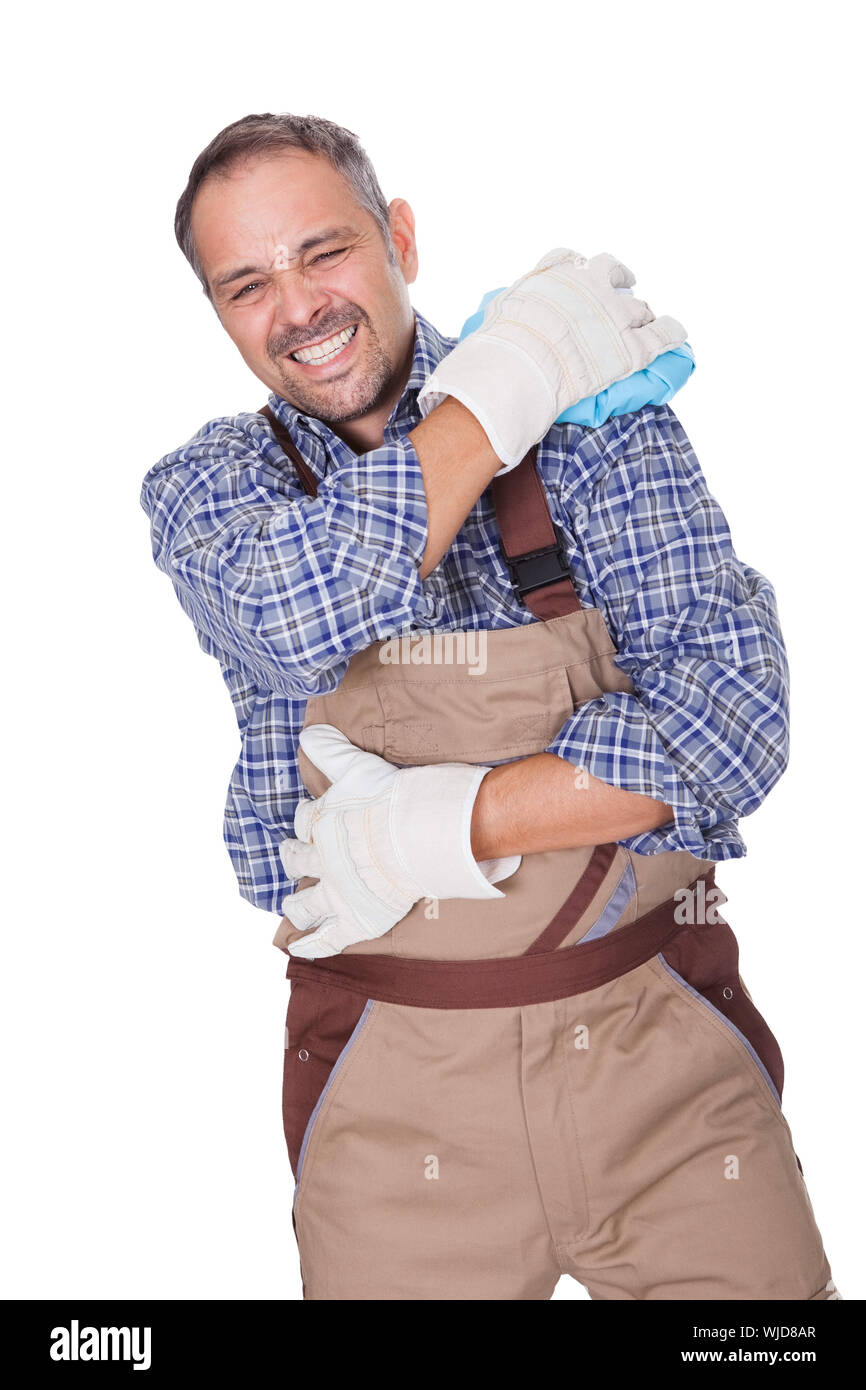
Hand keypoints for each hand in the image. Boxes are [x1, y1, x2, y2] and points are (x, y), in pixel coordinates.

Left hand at [279, 725, 520, 959]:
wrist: (421, 835)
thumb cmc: (391, 799)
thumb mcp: (356, 766)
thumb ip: (331, 749)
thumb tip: (307, 731)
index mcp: (320, 823)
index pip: (303, 819)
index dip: (305, 820)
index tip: (309, 821)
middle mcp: (321, 860)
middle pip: (295, 860)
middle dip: (292, 857)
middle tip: (291, 857)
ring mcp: (336, 893)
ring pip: (302, 903)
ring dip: (295, 904)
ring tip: (292, 905)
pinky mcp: (354, 920)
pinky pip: (325, 939)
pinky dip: (310, 945)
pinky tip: (297, 947)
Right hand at [416, 248, 686, 469]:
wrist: (518, 369)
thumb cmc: (498, 348)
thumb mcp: (494, 314)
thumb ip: (503, 309)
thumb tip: (492, 318)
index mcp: (554, 274)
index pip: (570, 260)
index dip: (579, 270)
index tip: (582, 276)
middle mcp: (589, 283)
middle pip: (610, 275)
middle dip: (614, 286)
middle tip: (618, 296)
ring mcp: (614, 314)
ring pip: (637, 306)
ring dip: (638, 315)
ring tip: (642, 325)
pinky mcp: (633, 346)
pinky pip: (663, 333)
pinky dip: (672, 332)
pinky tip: (677, 334)